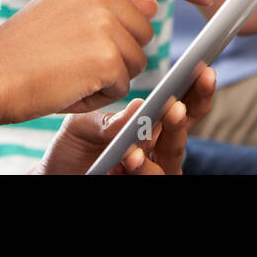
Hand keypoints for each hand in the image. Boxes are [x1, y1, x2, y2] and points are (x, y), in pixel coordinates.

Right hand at [0, 0, 214, 125]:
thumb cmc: (23, 48)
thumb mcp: (67, 10)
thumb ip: (111, 4)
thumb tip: (154, 6)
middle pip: (145, 31)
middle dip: (122, 52)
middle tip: (76, 58)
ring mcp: (106, 22)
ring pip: (138, 60)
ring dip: (112, 73)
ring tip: (70, 69)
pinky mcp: (107, 57)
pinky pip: (124, 83)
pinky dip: (101, 92)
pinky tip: (70, 84)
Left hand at [36, 67, 215, 174]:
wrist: (54, 177)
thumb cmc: (73, 148)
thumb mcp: (81, 125)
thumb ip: (105, 120)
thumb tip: (139, 107)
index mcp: (150, 124)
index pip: (181, 104)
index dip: (195, 89)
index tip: (202, 70)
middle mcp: (157, 148)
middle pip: (184, 130)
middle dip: (188, 115)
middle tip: (178, 105)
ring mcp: (152, 170)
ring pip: (172, 158)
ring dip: (165, 144)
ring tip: (148, 133)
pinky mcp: (143, 186)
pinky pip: (155, 178)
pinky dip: (145, 168)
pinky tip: (132, 157)